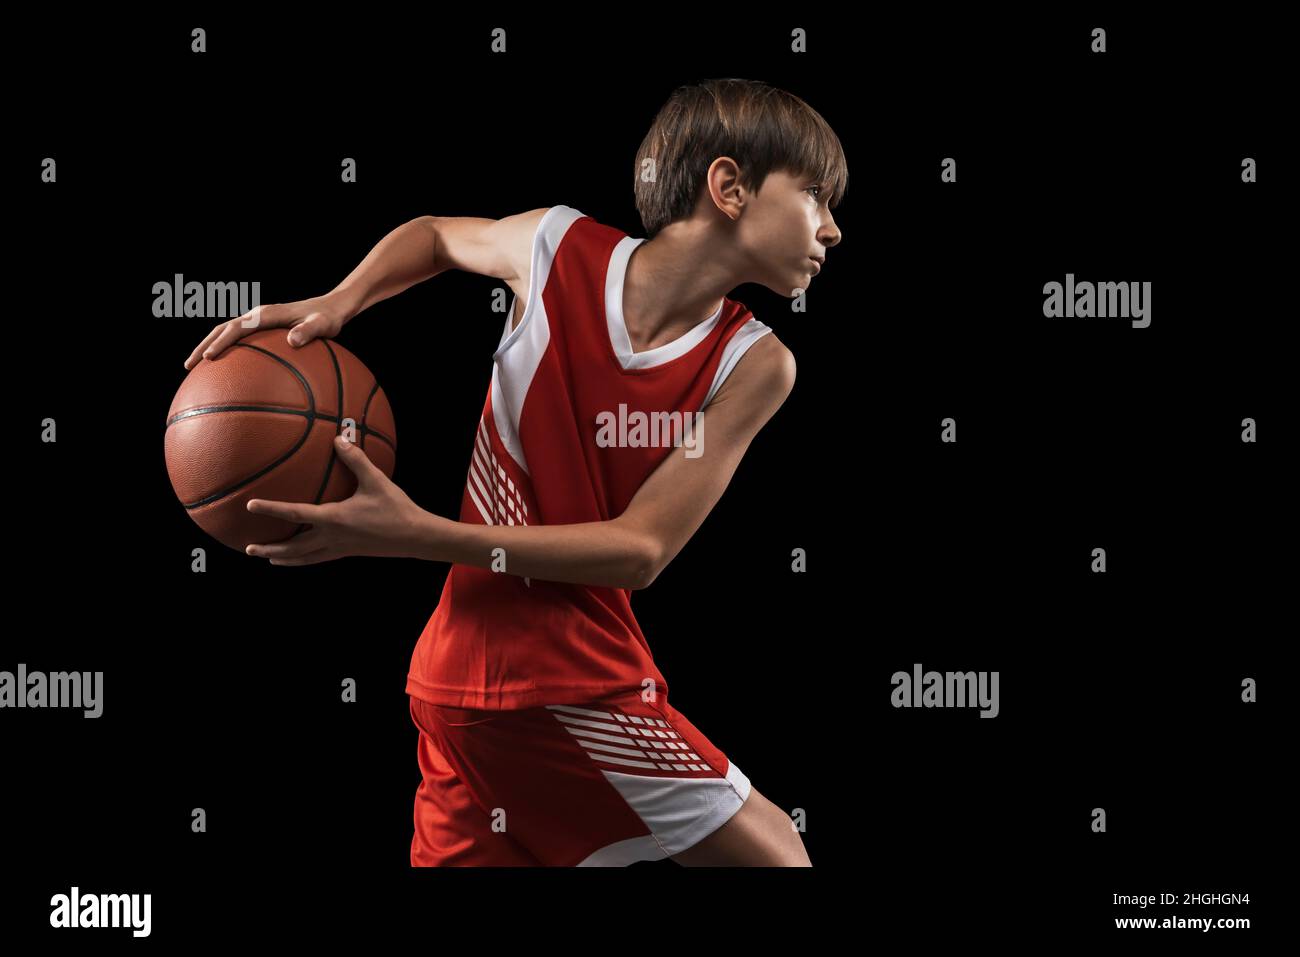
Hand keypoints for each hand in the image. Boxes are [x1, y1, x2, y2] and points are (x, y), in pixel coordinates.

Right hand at [183, 292, 356, 369]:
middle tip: (188, 366)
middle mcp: (257, 316)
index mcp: (267, 315)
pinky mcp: (261, 329)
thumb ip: (310, 331)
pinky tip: (225, 371)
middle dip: (203, 346)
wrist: (331, 308)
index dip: (221, 342)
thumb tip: (293, 340)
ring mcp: (258, 322)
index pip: (237, 328)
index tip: (209, 358)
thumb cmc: (328, 318)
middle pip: (222, 330)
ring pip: (225, 333)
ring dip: (208, 347)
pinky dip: (225, 351)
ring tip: (195, 368)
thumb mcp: (323, 324)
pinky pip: (238, 340)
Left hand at [244, 435, 425, 563]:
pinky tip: (301, 558)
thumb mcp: (376, 480)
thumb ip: (356, 459)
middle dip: (270, 548)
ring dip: (284, 559)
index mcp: (334, 519)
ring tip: (268, 559)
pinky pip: (319, 558)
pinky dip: (304, 560)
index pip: (295, 513)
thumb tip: (338, 439)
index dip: (271, 509)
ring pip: (304, 558)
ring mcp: (340, 548)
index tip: (250, 506)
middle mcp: (332, 537)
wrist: (415, 536)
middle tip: (248, 547)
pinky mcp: (348, 552)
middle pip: (293, 547)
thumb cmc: (396, 508)